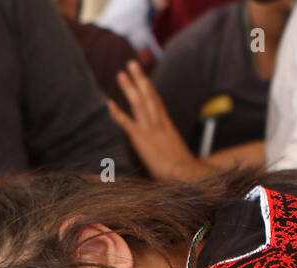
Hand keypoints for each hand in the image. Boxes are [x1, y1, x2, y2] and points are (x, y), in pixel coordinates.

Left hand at [107, 60, 208, 180]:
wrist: (187, 175)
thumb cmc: (183, 171)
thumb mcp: (176, 155)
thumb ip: (168, 149)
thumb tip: (166, 152)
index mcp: (167, 126)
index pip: (157, 102)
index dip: (149, 88)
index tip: (142, 76)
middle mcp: (159, 123)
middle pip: (149, 96)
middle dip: (140, 79)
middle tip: (132, 63)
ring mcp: (150, 130)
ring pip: (139, 103)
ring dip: (129, 88)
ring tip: (121, 74)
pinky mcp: (142, 139)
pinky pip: (127, 123)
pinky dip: (118, 113)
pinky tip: (109, 103)